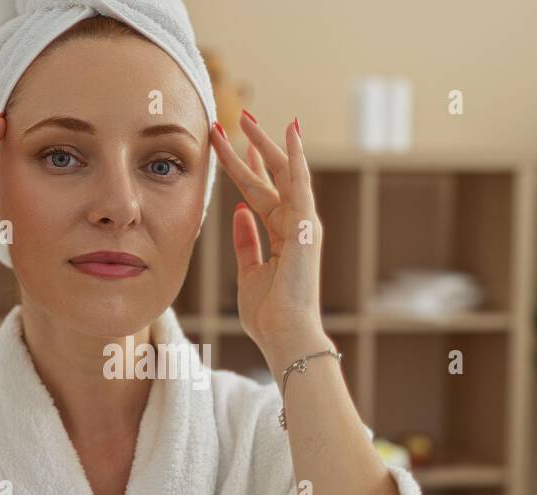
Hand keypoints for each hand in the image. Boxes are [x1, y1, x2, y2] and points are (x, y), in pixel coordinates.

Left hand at [209, 112, 326, 364]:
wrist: (286, 335)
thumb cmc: (268, 315)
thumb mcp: (249, 273)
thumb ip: (246, 242)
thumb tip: (238, 211)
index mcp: (281, 236)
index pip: (260, 192)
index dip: (244, 167)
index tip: (230, 146)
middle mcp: (295, 225)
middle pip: (271, 177)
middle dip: (253, 147)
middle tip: (237, 118)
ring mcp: (303, 224)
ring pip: (283, 173)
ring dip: (266, 143)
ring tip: (248, 117)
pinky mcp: (306, 226)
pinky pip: (300, 184)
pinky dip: (296, 157)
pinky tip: (289, 131)